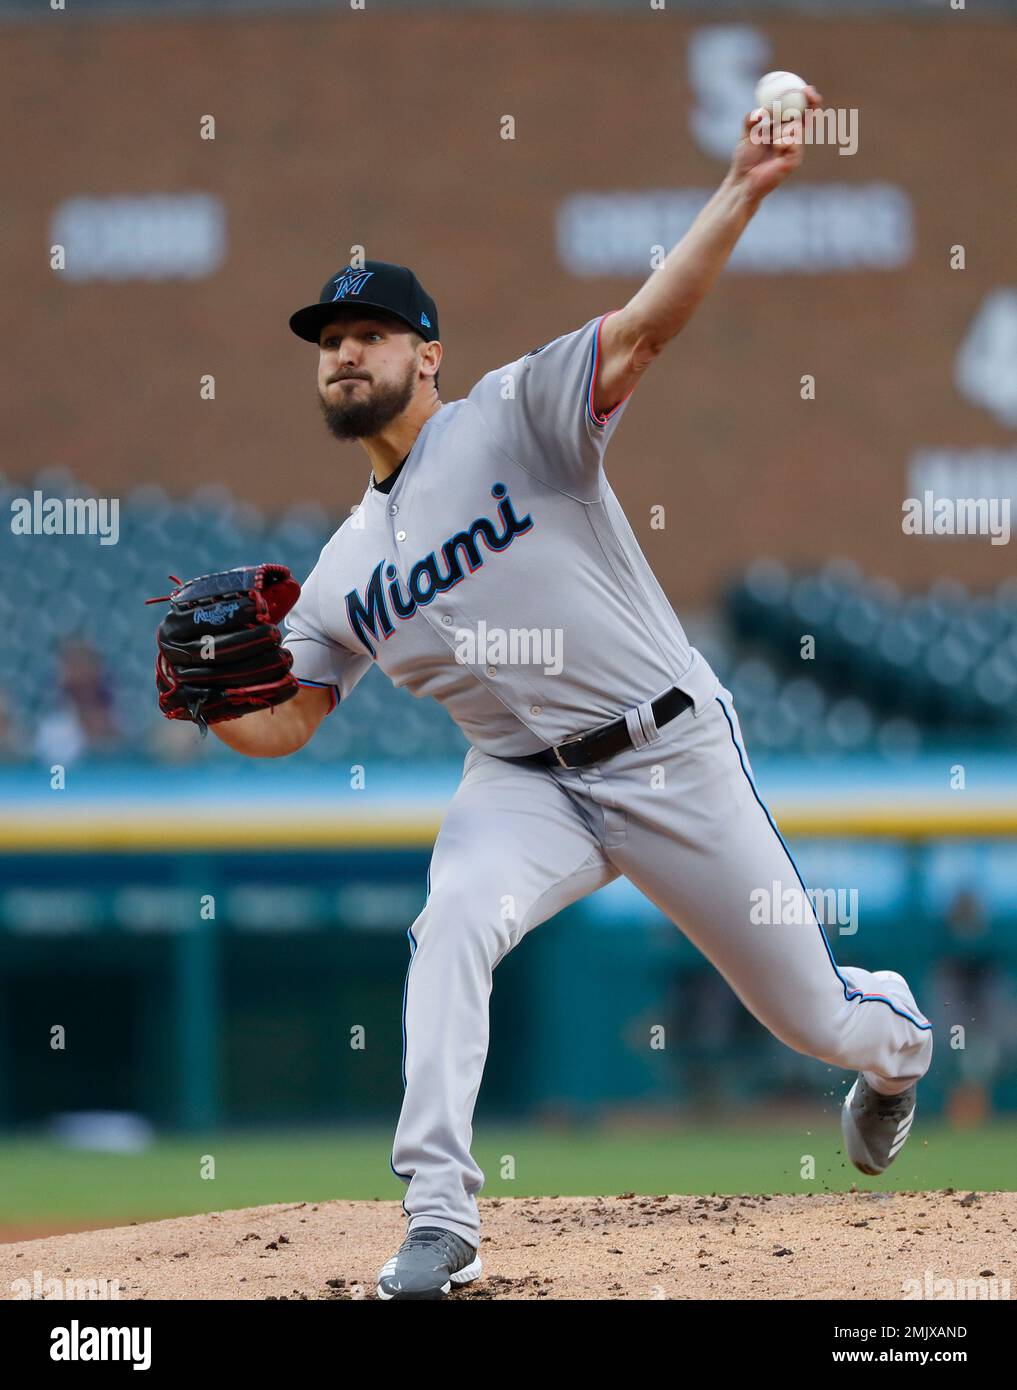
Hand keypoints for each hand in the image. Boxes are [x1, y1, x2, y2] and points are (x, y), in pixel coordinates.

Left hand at [727, 85, 822, 204]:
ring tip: (768, 140)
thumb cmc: (745, 159)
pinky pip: (793, 143)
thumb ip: (751, 119)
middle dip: (812, 102)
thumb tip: (760, 111)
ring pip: (796, 128)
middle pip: (807, 116)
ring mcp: (795, 149)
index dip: (805, 98)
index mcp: (782, 128)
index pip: (798, 110)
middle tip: (808, 92)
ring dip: (781, 130)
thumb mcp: (746, 134)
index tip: (805, 87)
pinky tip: (775, 150)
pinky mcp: (794, 160)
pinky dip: (782, 142)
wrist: (742, 181)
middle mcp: (792, 137)